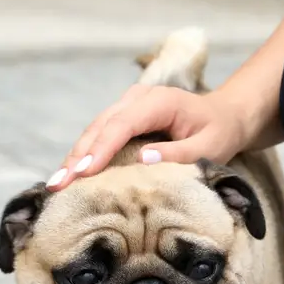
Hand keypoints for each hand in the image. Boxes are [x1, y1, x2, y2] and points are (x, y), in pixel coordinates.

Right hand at [47, 87, 247, 189]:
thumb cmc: (220, 132)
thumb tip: (142, 160)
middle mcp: (139, 98)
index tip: (83, 172)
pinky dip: (85, 154)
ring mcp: (129, 104)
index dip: (101, 149)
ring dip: (75, 157)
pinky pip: (101, 134)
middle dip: (78, 156)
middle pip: (101, 126)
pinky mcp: (125, 116)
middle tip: (58, 185)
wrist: (226, 115)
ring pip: (95, 130)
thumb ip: (179, 154)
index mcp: (160, 101)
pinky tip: (71, 175)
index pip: (123, 124)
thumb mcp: (210, 147)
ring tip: (57, 184)